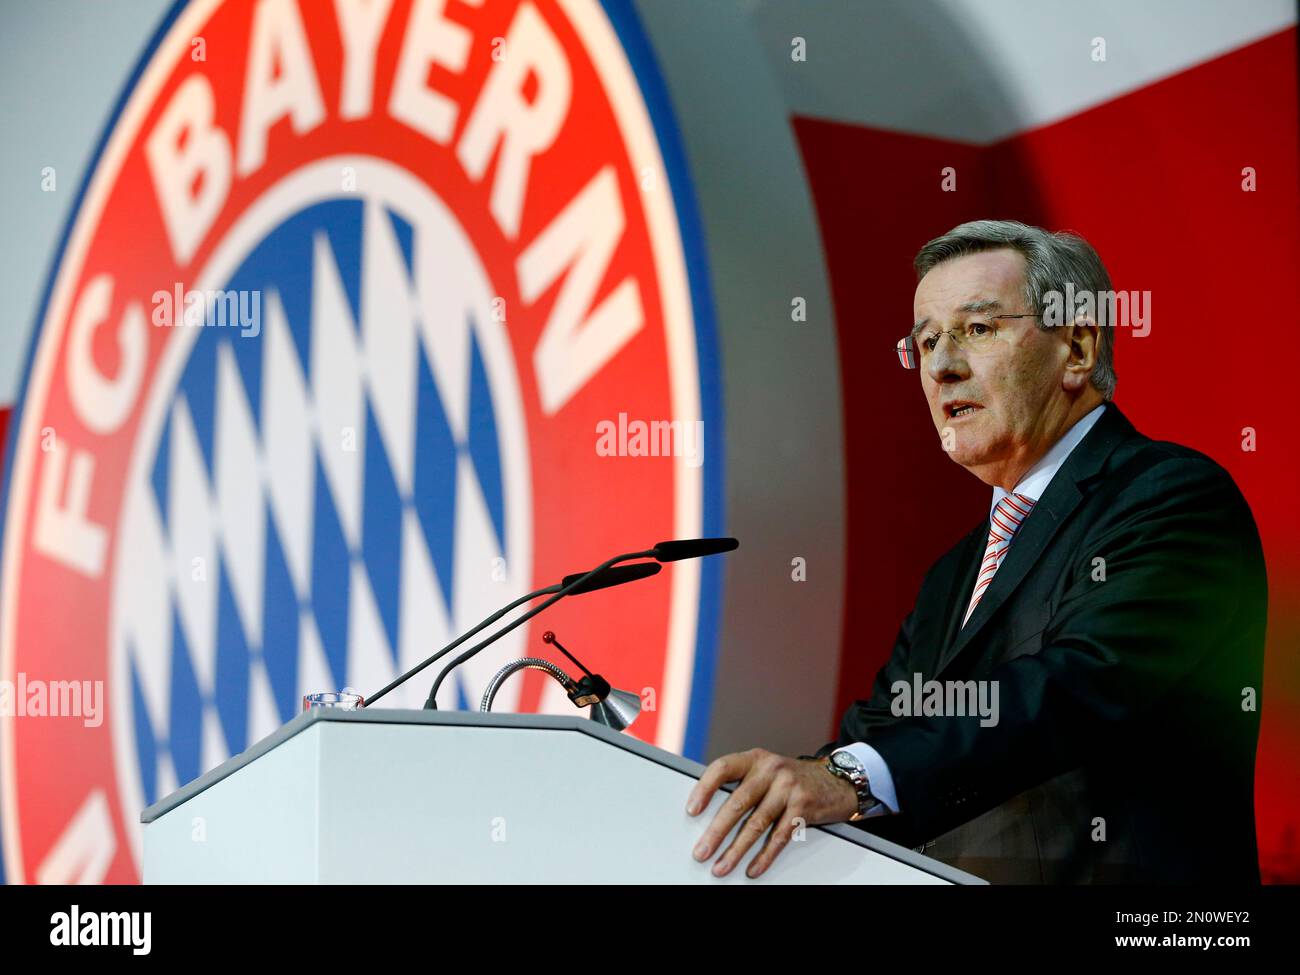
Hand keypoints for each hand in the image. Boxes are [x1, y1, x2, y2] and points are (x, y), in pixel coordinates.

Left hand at [685, 748, 858, 878]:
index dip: (704, 788)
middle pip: (738, 802)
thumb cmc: (793, 780)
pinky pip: (779, 836)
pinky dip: (764, 856)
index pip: (723, 768)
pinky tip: (753, 868)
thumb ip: (744, 784)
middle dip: (716, 832)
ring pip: (756, 824)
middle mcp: (771, 769)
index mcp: (756, 758)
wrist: (837, 781)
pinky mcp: (804, 807)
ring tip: (722, 866)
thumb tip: (709, 814)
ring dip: (736, 850)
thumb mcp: (767, 772)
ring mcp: (789, 788)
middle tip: (702, 852)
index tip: (692, 810)